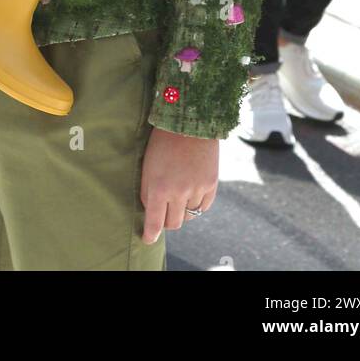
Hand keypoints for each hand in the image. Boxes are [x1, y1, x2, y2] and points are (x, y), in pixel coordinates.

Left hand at [140, 126, 218, 243]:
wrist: (190, 121)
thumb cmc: (162, 142)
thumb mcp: (147, 166)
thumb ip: (147, 191)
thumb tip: (151, 212)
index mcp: (159, 188)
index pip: (155, 222)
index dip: (150, 234)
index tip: (148, 239)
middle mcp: (178, 192)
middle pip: (173, 223)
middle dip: (166, 221)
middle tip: (164, 211)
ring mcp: (197, 189)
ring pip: (189, 216)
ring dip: (182, 211)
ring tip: (178, 194)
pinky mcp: (211, 185)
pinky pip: (203, 207)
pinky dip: (196, 205)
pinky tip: (191, 193)